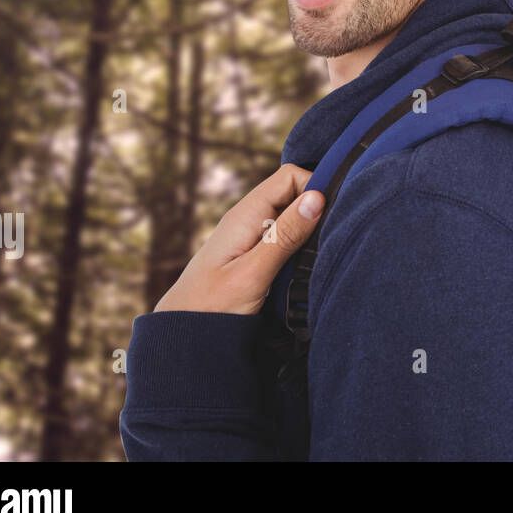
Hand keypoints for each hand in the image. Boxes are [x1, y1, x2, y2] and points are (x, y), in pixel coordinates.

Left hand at [154, 164, 323, 315]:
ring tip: (318, 256)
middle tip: (329, 239)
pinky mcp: (254, 255)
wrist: (180, 336)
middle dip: (315, 210)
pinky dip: (300, 247)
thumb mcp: (253, 273)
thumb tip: (317, 198)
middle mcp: (249, 219)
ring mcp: (251, 236)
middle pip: (294, 194)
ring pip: (292, 217)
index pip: (290, 176)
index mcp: (246, 214)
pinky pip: (285, 237)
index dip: (315, 187)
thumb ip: (286, 235)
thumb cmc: (210, 307)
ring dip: (309, 232)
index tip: (332, 216)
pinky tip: (305, 267)